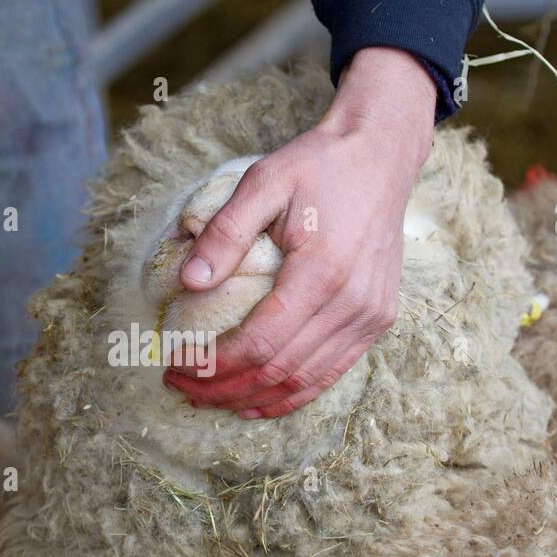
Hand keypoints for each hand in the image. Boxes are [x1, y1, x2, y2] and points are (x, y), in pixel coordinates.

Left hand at [163, 46, 435, 418]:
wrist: (381, 155)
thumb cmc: (318, 165)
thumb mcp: (264, 182)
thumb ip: (226, 232)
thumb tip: (189, 282)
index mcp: (323, 272)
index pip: (260, 342)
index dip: (214, 364)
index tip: (175, 365)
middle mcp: (353, 303)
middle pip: (279, 371)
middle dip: (223, 388)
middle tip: (180, 387)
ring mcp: (370, 316)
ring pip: (306, 382)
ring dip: (253, 399)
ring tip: (209, 400)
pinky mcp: (378, 320)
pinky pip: (332, 373)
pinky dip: (292, 395)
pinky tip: (256, 401)